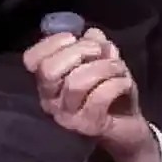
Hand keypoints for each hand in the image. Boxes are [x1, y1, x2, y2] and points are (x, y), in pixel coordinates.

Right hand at [21, 27, 152, 161]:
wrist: (129, 127)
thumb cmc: (111, 93)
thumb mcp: (103, 62)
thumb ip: (95, 45)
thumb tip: (92, 33)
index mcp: (48, 83)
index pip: (32, 60)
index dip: (52, 42)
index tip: (75, 37)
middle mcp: (51, 101)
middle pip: (49, 70)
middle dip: (78, 52)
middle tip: (99, 52)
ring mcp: (68, 116)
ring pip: (77, 82)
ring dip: (104, 67)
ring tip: (118, 68)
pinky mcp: (90, 126)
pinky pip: (100, 96)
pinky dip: (116, 83)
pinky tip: (125, 83)